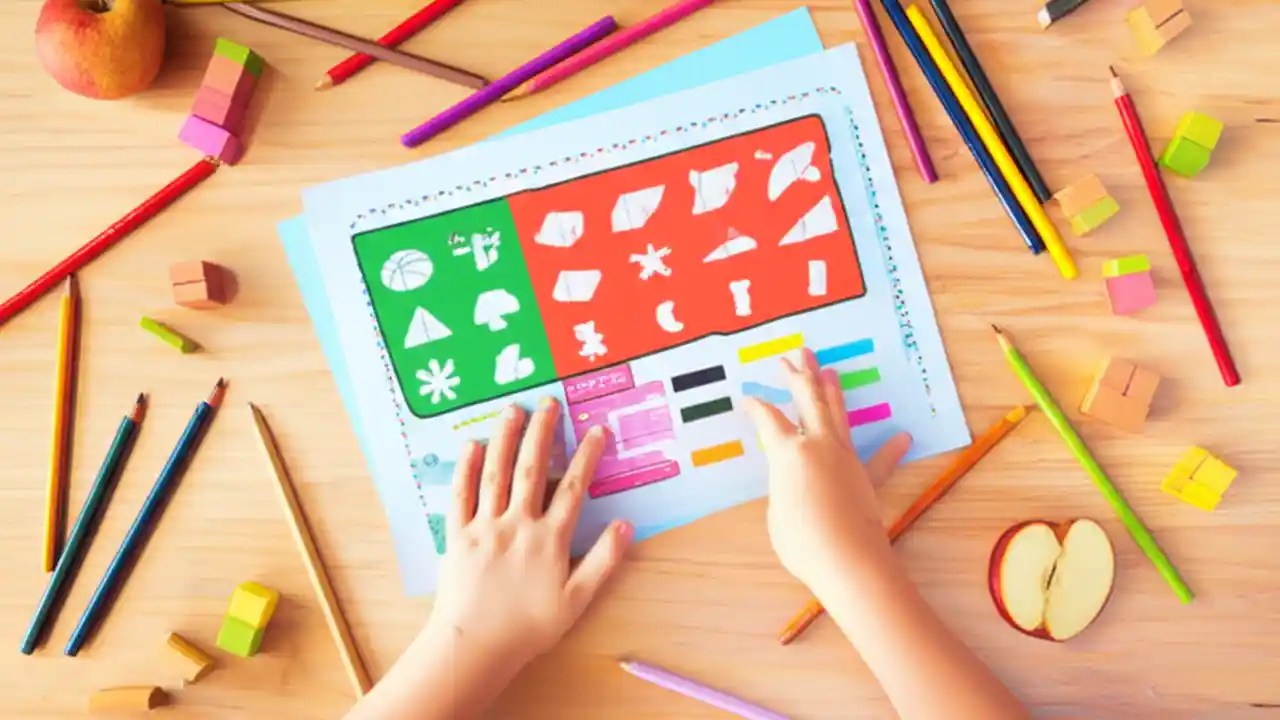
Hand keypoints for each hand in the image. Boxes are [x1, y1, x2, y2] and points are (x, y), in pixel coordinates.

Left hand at [424, 397, 632, 670]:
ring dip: (505, 438)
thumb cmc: (528, 627)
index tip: (596, 430)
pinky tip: (472, 445)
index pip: (573, 488)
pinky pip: (460, 495)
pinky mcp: (456, 535)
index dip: (586, 456)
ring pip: (496, 473)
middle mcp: (517, 524)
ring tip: (512, 410)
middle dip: (542, 433)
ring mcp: (484, 527)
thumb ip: (602, 561)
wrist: (476, 647)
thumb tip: (626, 526)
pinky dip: (466, 468)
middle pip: (532, 469)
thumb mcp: (576, 599)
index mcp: (549, 539)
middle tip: (549, 402)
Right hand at [744, 350, 910, 597]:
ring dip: (833, 391)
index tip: (749, 397)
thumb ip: (784, 488)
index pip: (769, 421)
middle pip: (808, 401)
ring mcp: (845, 457)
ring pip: (838, 415)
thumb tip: (796, 484)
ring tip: (830, 370)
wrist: (846, 558)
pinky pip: (879, 460)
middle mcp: (818, 445)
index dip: (757, 407)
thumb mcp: (778, 511)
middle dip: (799, 376)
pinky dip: (891, 449)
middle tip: (795, 355)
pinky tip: (903, 436)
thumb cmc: (800, 540)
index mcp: (788, 453)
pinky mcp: (866, 477)